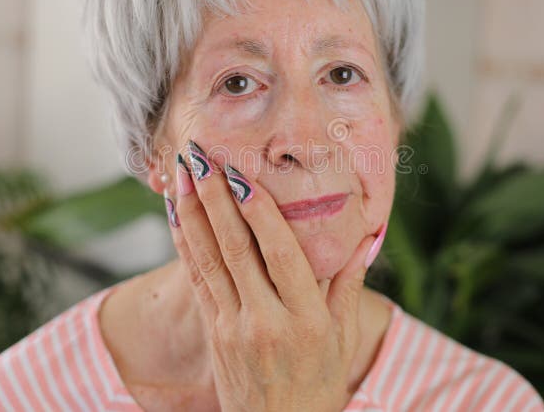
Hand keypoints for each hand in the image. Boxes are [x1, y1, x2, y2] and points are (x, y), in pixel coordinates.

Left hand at [163, 139, 378, 411]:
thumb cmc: (319, 385)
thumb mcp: (344, 337)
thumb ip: (349, 283)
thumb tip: (366, 236)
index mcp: (307, 318)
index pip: (280, 255)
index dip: (259, 213)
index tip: (242, 175)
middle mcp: (266, 320)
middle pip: (237, 249)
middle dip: (215, 198)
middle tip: (200, 157)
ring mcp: (234, 327)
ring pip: (209, 260)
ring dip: (192, 212)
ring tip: (181, 174)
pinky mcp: (214, 333)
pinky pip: (197, 280)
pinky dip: (184, 244)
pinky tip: (176, 216)